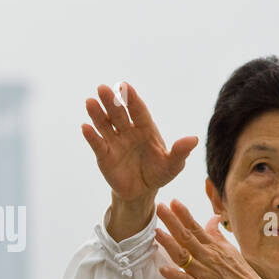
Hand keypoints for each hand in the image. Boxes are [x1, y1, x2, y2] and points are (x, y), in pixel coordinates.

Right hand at [81, 82, 197, 201]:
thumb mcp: (172, 165)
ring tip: (90, 102)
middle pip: (118, 114)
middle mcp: (128, 131)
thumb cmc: (158, 173)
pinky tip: (85, 127)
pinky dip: (91, 136)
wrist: (141, 192)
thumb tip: (193, 139)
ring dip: (97, 114)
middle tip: (102, 88)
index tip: (124, 86)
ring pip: (105, 125)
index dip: (131, 98)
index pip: (138, 110)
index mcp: (145, 128)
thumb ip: (180, 152)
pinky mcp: (104, 156)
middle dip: (111, 102)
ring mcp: (115, 142)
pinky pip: (98, 144)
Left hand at [154, 198, 278, 278]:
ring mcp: (205, 274)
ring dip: (169, 244)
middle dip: (172, 221)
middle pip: (187, 237)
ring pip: (184, 256)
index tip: (173, 202)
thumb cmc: (242, 275)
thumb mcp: (231, 250)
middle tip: (160, 207)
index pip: (196, 227)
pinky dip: (175, 275)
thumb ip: (217, 235)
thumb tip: (213, 217)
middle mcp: (208, 257)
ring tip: (157, 232)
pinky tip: (163, 269)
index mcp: (214, 247)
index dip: (183, 214)